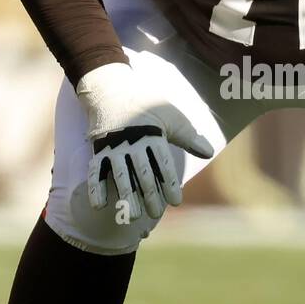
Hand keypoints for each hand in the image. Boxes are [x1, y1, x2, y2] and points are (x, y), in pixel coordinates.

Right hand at [76, 62, 213, 217]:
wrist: (111, 88)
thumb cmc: (146, 103)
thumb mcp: (171, 117)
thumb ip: (188, 137)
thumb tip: (209, 152)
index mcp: (152, 136)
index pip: (163, 164)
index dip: (169, 183)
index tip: (176, 201)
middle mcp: (132, 143)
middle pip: (142, 172)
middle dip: (150, 194)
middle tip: (156, 213)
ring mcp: (113, 148)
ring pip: (121, 175)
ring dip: (126, 196)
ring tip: (132, 215)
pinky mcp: (98, 151)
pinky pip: (96, 171)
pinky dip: (96, 189)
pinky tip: (100, 207)